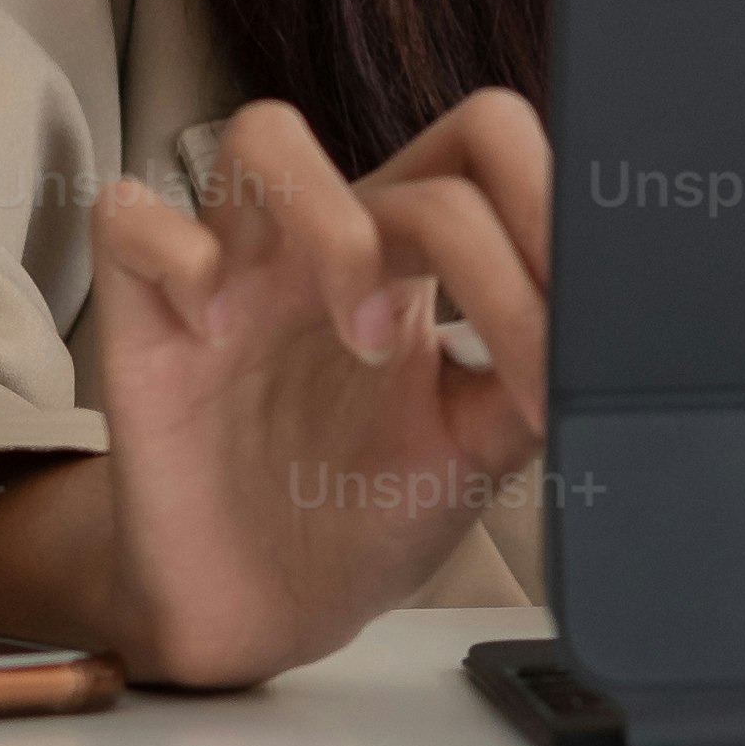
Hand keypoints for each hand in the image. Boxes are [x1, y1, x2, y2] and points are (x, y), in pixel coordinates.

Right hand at [70, 89, 552, 688]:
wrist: (263, 609)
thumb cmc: (366, 512)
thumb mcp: (478, 447)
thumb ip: (540, 371)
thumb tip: (615, 323)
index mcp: (419, 259)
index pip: (488, 153)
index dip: (541, 204)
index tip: (569, 319)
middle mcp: (330, 244)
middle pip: (408, 147)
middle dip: (469, 243)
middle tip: (478, 351)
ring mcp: (235, 270)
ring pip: (264, 136)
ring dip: (331, 217)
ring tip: (359, 329)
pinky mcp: (142, 317)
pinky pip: (129, 217)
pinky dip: (173, 249)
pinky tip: (214, 325)